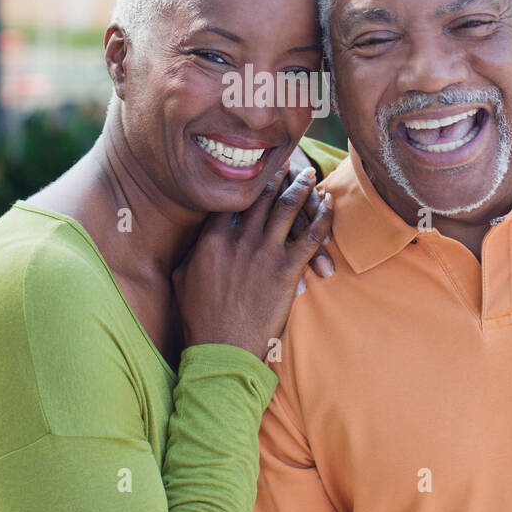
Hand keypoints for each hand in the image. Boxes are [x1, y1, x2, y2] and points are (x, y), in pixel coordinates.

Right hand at [172, 165, 333, 363]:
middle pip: (262, 197)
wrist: (222, 349)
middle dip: (277, 176)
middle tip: (289, 162)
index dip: (248, 181)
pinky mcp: (286, 271)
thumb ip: (189, 252)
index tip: (257, 169)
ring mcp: (264, 254)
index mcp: (212, 239)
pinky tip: (329, 204)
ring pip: (287, 209)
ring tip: (309, 175)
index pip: (233, 199)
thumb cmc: (199, 319)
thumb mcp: (181, 279)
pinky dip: (323, 218)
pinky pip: (310, 237)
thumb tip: (193, 238)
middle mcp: (239, 239)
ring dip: (301, 188)